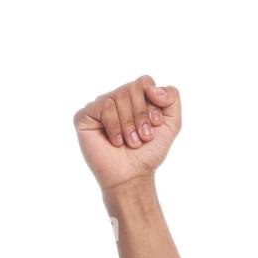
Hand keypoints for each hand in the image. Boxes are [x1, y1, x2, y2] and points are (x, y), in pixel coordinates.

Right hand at [73, 75, 180, 192]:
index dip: (152, 103)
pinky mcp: (85, 115)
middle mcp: (116, 98)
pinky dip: (115, 126)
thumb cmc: (148, 153)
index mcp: (135, 98)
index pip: (145, 82)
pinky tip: (116, 142)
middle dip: (142, 115)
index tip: (155, 125)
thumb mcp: (171, 125)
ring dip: (130, 124)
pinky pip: (104, 106)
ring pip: (119, 96)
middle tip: (144, 137)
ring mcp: (100, 106)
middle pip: (133, 87)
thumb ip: (172, 99)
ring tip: (131, 142)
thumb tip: (151, 86)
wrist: (133, 175)